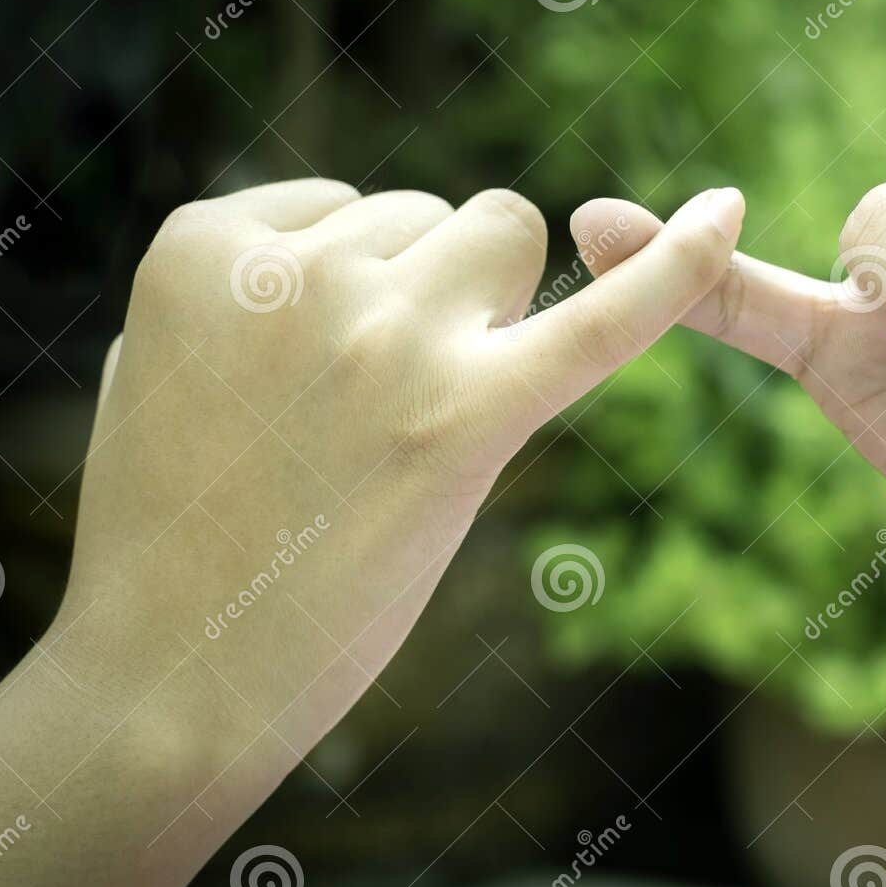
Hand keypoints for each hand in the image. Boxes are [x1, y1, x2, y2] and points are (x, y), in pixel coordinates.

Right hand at [0, 177, 743, 886]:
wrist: (174, 677)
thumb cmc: (170, 538)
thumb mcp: (155, 370)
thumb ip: (240, 294)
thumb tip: (329, 247)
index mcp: (209, 245)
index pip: (356, 209)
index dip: (369, 293)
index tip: (325, 381)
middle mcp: (300, 272)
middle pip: (445, 220)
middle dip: (443, 295)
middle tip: (390, 412)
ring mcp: (385, 341)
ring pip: (508, 239)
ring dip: (494, 314)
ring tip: (422, 427)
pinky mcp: (468, 418)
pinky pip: (600, 319)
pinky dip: (678, 266)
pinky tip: (730, 214)